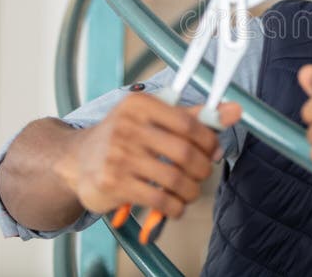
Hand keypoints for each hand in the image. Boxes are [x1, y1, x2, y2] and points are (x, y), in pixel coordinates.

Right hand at [55, 93, 240, 218]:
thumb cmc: (122, 135)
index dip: (208, 139)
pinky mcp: (113, 184)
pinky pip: (159, 200)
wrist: (76, 160)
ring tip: (190, 190)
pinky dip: (176, 206)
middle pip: (184, 152)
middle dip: (202, 168)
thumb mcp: (153, 116)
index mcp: (140, 105)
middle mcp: (126, 127)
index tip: (213, 149)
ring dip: (191, 190)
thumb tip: (235, 110)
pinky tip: (176, 204)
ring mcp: (118, 156)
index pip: (188, 122)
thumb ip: (193, 114)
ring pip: (174, 179)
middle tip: (203, 173)